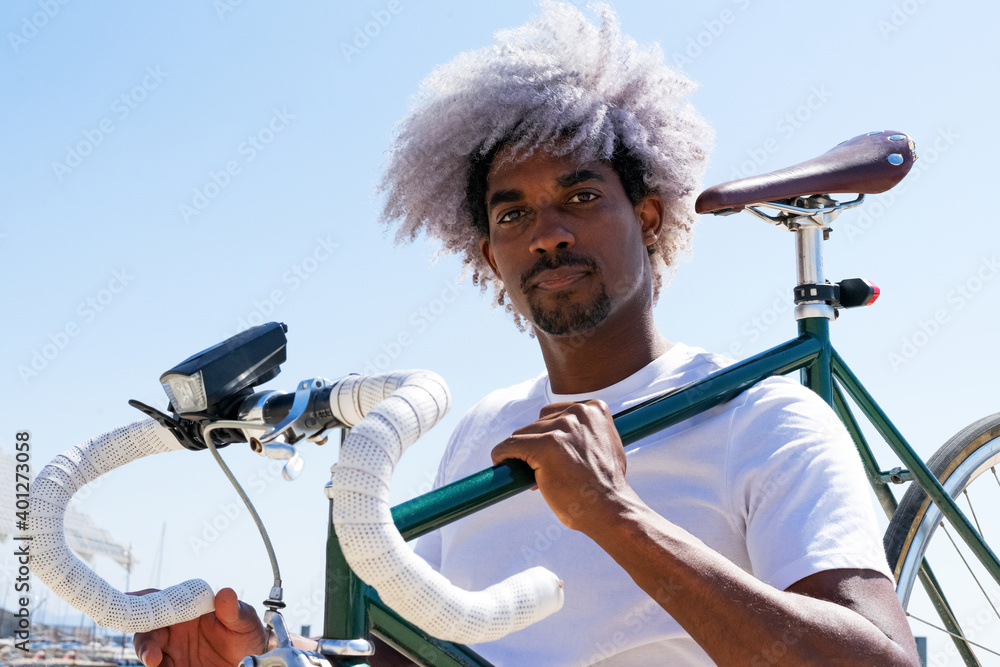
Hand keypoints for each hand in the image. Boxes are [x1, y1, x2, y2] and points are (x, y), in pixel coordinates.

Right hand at [132, 587, 266, 666]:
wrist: (251, 661)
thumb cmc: (246, 635)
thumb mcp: (244, 620)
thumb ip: (233, 610)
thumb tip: (226, 593)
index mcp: (187, 610)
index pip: (160, 600)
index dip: (142, 599)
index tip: (131, 599)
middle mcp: (175, 629)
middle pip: (148, 629)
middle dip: (145, 639)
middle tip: (151, 652)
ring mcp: (173, 650)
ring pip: (149, 651)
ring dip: (148, 655)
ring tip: (154, 662)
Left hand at [490, 400, 641, 536]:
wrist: (610, 510)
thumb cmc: (607, 485)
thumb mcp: (605, 445)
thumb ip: (585, 432)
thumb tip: (559, 432)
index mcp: (594, 408)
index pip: (555, 414)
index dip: (550, 435)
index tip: (554, 456)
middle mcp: (578, 412)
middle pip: (538, 422)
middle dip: (537, 445)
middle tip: (545, 471)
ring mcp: (561, 428)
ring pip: (523, 435)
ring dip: (525, 455)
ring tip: (538, 477)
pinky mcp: (545, 445)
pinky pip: (509, 446)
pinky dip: (502, 455)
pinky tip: (503, 464)